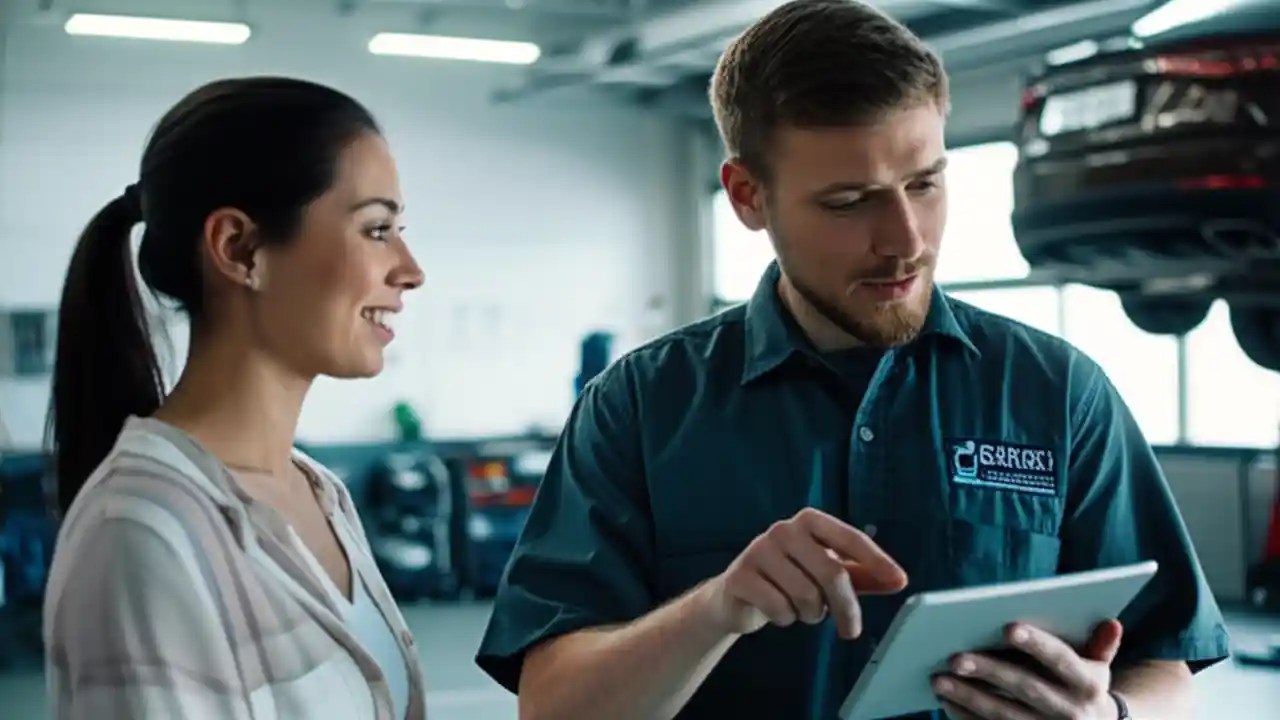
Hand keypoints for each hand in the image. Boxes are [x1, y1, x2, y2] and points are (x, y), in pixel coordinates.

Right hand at [699, 508, 907, 639]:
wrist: (736, 595)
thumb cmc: (789, 580)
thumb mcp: (826, 574)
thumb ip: (861, 576)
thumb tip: (897, 581)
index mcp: (809, 521)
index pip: (850, 538)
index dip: (877, 560)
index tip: (899, 580)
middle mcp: (783, 529)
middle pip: (832, 573)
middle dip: (846, 608)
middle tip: (850, 630)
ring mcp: (758, 550)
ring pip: (806, 596)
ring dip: (811, 614)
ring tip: (802, 610)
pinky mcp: (740, 576)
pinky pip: (779, 608)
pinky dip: (786, 619)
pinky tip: (778, 611)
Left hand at [935, 620, 1123, 719]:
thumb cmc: (1084, 688)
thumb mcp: (1098, 669)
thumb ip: (1101, 646)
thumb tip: (1111, 622)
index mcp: (1090, 685)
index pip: (1062, 660)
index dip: (1037, 644)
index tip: (1007, 627)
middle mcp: (1072, 712)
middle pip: (1026, 688)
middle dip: (990, 671)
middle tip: (955, 657)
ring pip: (1005, 715)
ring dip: (970, 698)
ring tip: (939, 680)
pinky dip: (967, 718)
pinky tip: (946, 702)